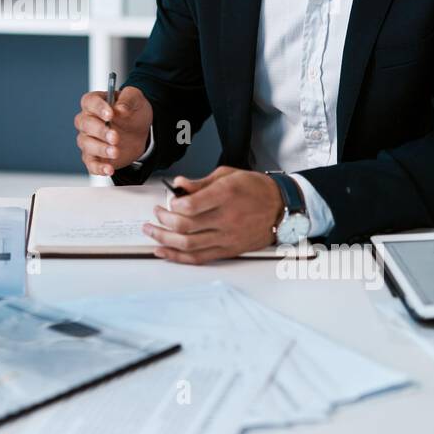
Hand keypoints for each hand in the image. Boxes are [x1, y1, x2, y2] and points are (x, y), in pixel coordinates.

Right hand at [74, 86, 152, 175]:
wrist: (140, 132)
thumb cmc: (132, 112)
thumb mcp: (136, 99)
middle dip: (100, 131)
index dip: (98, 108)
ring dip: (101, 149)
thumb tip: (120, 109)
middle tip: (115, 136)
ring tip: (115, 151)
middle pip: (85, 124)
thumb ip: (128, 99)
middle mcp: (87, 121)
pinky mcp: (94, 157)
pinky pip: (91, 164)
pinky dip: (99, 168)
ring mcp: (89, 140)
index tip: (110, 114)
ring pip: (87, 144)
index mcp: (95, 103)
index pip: (89, 102)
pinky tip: (109, 169)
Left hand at [142, 166, 284, 263]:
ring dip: (164, 239)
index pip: (190, 206)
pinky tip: (163, 250)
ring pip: (188, 245)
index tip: (167, 201)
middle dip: (163, 221)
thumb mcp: (228, 175)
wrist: (281, 208)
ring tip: (152, 231)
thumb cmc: (255, 189)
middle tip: (156, 214)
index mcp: (226, 195)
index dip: (172, 205)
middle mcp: (226, 219)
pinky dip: (178, 256)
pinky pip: (199, 258)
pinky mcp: (228, 250)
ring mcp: (227, 237)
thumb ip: (201, 182)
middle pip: (185, 226)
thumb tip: (179, 184)